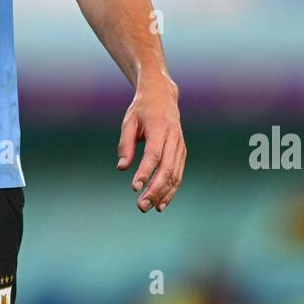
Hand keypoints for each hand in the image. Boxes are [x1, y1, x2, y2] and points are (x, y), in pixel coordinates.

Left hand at [116, 76, 184, 212]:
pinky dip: (171, 190)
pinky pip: (178, 174)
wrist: (162, 96)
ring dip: (163, 194)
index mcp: (159, 128)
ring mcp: (180, 146)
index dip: (145, 172)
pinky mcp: (182, 153)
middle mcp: (173, 138)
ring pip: (175, 175)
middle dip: (154, 189)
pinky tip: (160, 203)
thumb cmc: (142, 109)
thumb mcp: (129, 121)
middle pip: (167, 169)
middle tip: (140, 205)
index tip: (135, 187)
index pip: (154, 154)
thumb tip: (122, 168)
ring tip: (149, 207)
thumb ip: (125, 144)